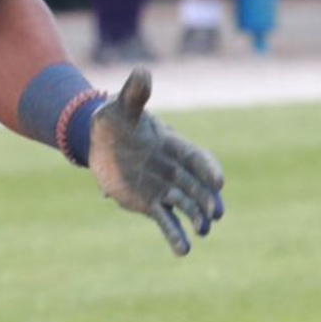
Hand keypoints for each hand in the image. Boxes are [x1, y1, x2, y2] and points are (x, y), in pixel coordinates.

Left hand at [86, 68, 225, 255]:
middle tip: (215, 213)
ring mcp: (165, 188)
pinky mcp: (151, 204)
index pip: (197, 158)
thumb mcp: (122, 107)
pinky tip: (184, 252)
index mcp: (174, 146)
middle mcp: (175, 169)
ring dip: (196, 218)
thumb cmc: (115, 121)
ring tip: (203, 231)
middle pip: (198, 187)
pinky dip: (176, 236)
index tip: (219, 180)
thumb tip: (142, 70)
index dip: (208, 169)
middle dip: (208, 199)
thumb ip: (135, 94)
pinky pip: (167, 222)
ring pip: (187, 206)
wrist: (101, 144)